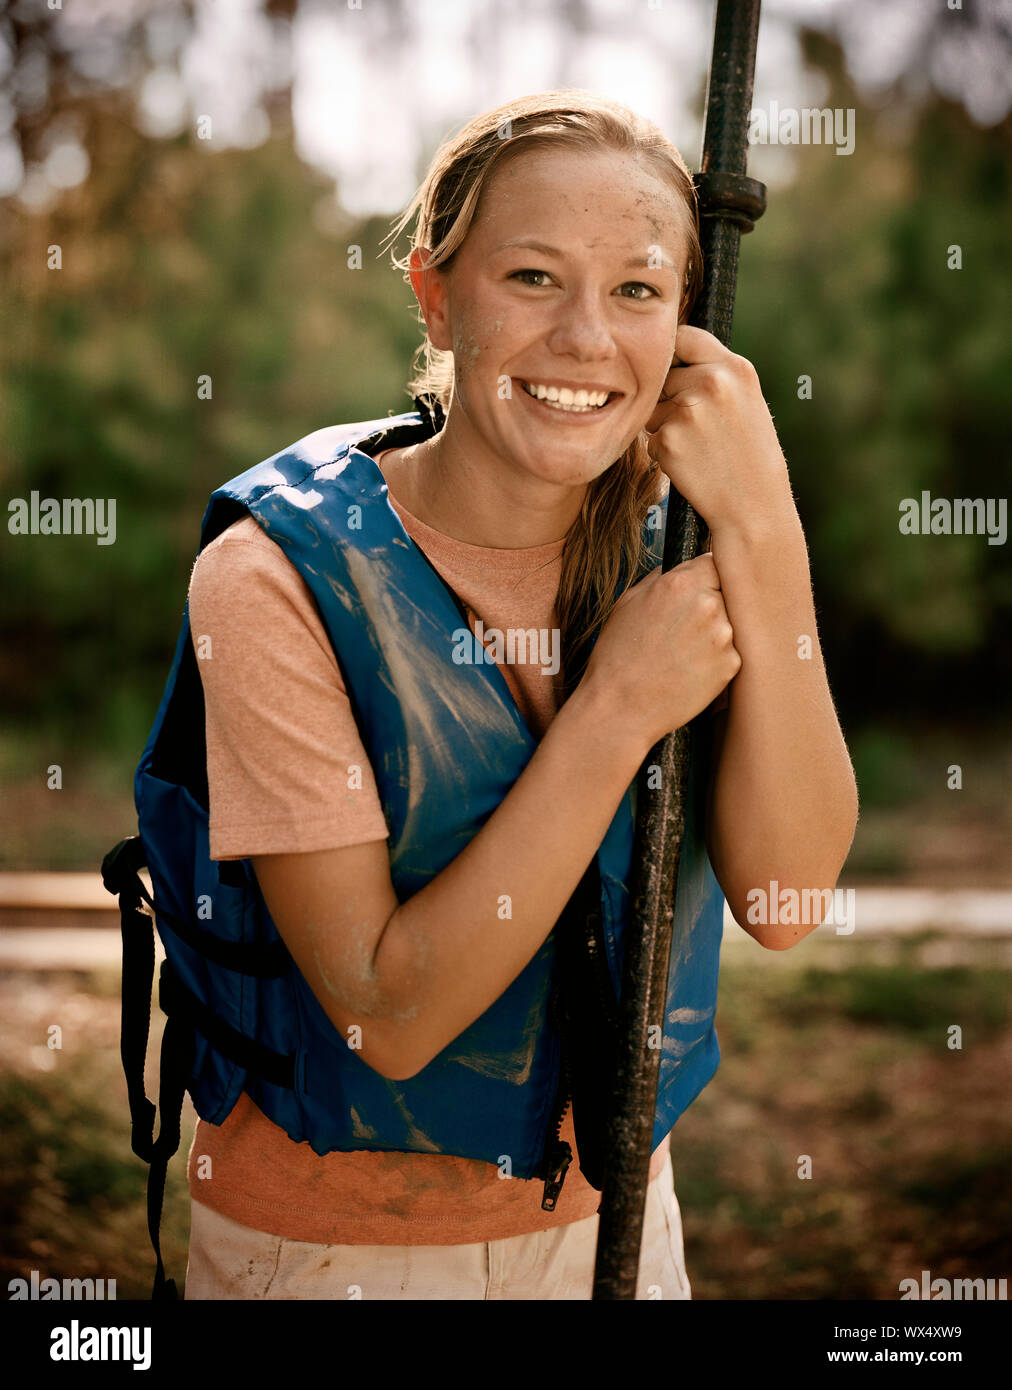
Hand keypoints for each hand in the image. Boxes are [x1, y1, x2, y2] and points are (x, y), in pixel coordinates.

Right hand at [581, 552, 740, 751]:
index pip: (714, 563)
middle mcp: (708, 604)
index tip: (699, 590)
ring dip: (715, 633)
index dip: (705, 578)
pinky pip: (731, 652)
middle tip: (686, 628)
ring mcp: (724, 636)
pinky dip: (716, 660)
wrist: (620, 708)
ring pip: (731, 623)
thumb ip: (661, 579)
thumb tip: (681, 569)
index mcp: (681, 583)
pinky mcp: (732, 665)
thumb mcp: (627, 603)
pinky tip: (690, 671)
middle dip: (712, 605)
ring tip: (684, 653)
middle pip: (726, 592)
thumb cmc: (617, 657)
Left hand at [644, 325, 794, 537]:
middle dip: (669, 398)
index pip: (684, 336)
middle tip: (700, 427)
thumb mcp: (745, 400)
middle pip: (663, 376)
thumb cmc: (749, 455)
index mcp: (736, 368)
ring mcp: (688, 410)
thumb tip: (666, 353)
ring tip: (700, 446)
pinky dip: (664, 452)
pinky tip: (692, 464)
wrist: (753, 507)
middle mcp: (712, 382)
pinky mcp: (668, 439)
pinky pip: (650, 438)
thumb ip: (713, 373)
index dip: (672, 354)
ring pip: (652, 408)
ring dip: (664, 426)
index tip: (673, 371)